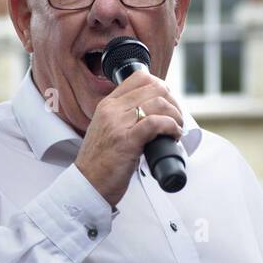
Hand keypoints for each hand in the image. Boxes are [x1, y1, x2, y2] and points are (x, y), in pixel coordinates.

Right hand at [74, 71, 183, 207]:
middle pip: (154, 88)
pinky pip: (157, 123)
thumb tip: (152, 111)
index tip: (167, 103)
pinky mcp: (127, 141)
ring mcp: (118, 124)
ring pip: (159, 103)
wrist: (87, 185)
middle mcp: (112, 110)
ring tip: (175, 129)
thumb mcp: (107, 130)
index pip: (140, 78)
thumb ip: (123, 117)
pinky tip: (173, 136)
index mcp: (107, 105)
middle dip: (172, 102)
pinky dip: (171, 127)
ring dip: (175, 116)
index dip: (160, 87)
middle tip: (175, 118)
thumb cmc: (99, 163)